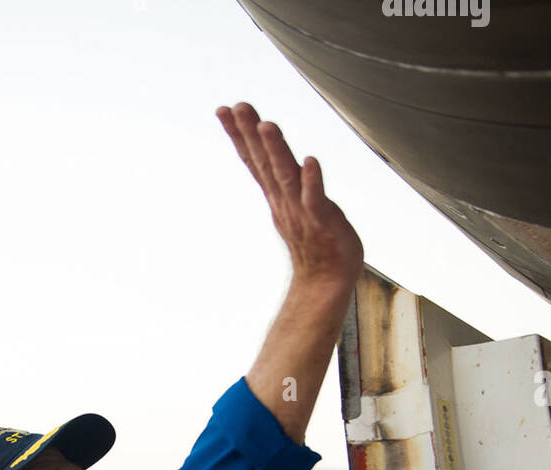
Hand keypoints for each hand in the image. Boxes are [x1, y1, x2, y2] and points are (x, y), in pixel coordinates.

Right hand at [216, 102, 362, 290]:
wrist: (326, 281)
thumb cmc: (314, 242)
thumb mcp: (293, 205)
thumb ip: (284, 180)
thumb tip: (275, 157)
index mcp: (277, 194)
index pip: (255, 160)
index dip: (240, 135)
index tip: (224, 110)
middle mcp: (285, 199)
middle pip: (265, 162)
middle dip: (251, 134)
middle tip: (237, 107)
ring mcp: (302, 211)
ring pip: (286, 176)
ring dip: (276, 150)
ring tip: (267, 125)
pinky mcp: (323, 221)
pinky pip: (316, 200)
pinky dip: (313, 182)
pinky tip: (311, 162)